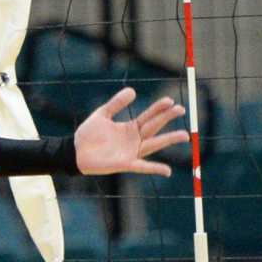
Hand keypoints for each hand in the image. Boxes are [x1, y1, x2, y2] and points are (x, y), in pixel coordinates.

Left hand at [73, 88, 187, 176]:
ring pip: (154, 144)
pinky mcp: (125, 164)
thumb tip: (133, 90)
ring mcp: (132, 152)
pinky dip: (155, 169)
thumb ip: (116, 103)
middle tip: (182, 109)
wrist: (75, 152)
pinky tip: (168, 170)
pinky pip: (143, 167)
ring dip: (169, 140)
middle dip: (168, 118)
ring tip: (185, 135)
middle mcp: (134, 140)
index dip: (159, 108)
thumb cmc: (88, 135)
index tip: (170, 100)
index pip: (149, 116)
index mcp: (130, 128)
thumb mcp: (102, 114)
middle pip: (155, 127)